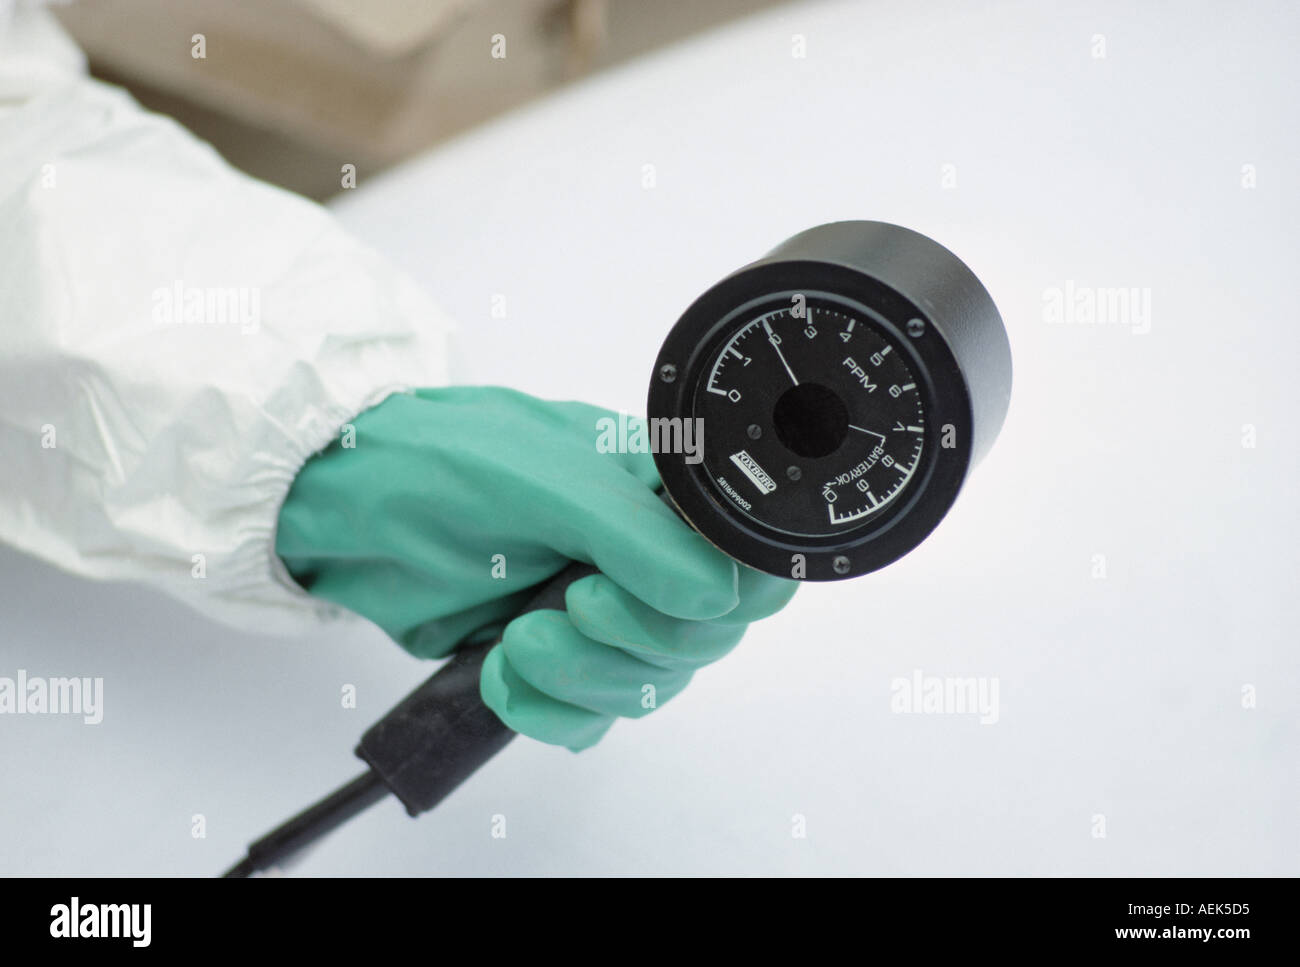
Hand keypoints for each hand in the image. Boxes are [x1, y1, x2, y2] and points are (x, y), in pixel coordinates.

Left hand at [277, 386, 797, 749]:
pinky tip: (502, 673)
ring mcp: (606, 610)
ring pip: (651, 686)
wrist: (343, 508)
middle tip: (568, 605)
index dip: (711, 599)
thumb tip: (715, 592)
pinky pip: (595, 719)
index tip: (628, 589)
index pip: (745, 565)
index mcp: (662, 492)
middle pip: (703, 639)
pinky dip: (550, 712)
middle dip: (633, 640)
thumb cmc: (435, 461)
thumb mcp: (541, 477)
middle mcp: (646, 552)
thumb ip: (635, 533)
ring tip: (519, 638)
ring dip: (585, 678)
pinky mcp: (561, 659)